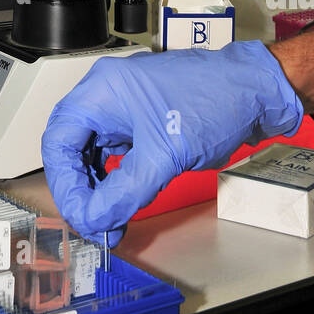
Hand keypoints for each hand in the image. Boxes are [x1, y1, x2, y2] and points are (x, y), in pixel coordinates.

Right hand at [41, 43, 302, 244]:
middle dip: (79, 189)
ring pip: (91, 151)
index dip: (65, 185)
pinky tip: (122, 199)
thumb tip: (97, 218)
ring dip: (97, 187)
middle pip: (70, 147)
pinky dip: (114, 177)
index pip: (59, 142)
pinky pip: (114, 150)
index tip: (81, 216)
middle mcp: (107, 94)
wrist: (255, 91)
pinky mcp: (141, 117)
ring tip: (110, 219)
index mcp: (102, 91)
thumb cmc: (214, 101)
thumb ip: (125, 191)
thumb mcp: (165, 155)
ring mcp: (124, 105)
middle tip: (94, 222)